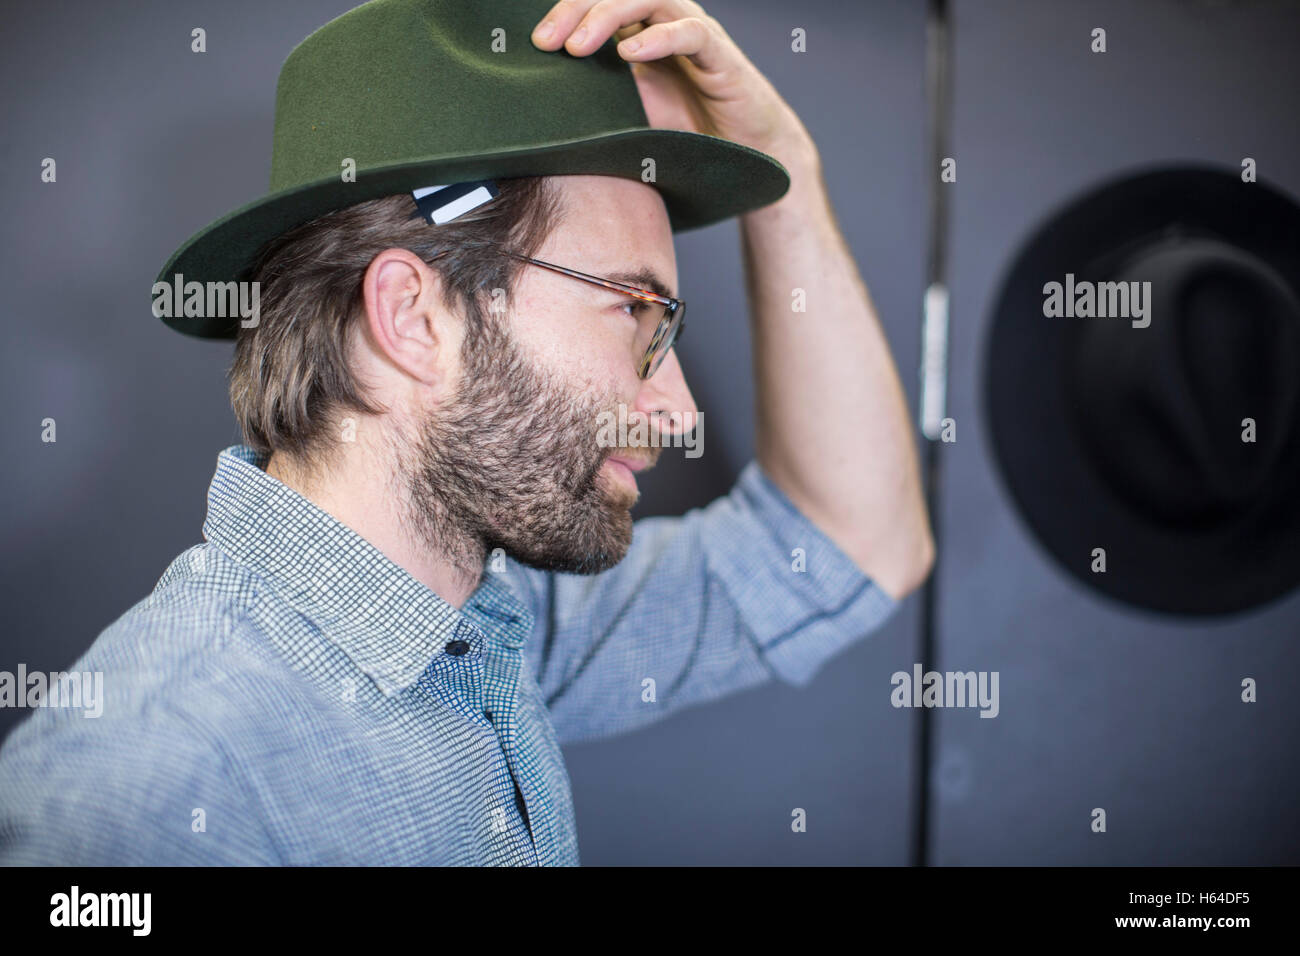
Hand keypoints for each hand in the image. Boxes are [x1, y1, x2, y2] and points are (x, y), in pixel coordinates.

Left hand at [531, 0, 817, 171]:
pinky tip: (631, 55)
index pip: (597, 4)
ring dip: (608, 17)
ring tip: (578, 47)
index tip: (534, 44)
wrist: (744, 157)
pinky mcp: (720, 55)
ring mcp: (693, 34)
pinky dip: (659, 39)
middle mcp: (665, 23)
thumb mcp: (629, 116)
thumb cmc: (687, 136)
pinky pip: (690, 32)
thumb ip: (597, 102)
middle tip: (545, 42)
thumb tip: (548, 111)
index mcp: (640, 32)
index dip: (565, 14)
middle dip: (575, 10)